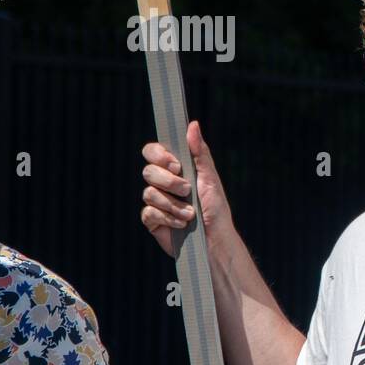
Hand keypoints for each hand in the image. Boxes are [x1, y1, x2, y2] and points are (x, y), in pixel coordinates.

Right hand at [140, 120, 232, 257]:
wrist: (214, 239)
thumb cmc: (216, 209)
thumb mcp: (210, 178)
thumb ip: (199, 152)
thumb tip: (192, 124)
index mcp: (175, 170)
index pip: (153, 152)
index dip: (159, 155)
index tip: (175, 164)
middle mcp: (163, 184)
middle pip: (148, 171)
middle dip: (169, 182)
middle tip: (187, 190)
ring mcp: (156, 202)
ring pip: (149, 193)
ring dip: (173, 204)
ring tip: (190, 213)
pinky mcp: (152, 220)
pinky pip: (149, 212)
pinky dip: (168, 218)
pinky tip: (181, 223)